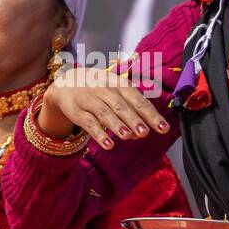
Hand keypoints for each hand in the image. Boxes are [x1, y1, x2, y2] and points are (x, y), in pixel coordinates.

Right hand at [37, 65, 170, 149]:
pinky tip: (108, 144)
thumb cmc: (99, 90)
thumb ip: (131, 110)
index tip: (163, 128)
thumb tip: (142, 132)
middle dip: (133, 119)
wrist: (65, 84)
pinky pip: (88, 123)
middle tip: (144, 132)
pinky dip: (99, 134)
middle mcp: (104, 89)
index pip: (137, 99)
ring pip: (104, 112)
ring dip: (116, 124)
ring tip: (127, 136)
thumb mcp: (115, 91)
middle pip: (121, 105)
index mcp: (118, 84)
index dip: (150, 114)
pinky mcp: (76, 111)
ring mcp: (89, 99)